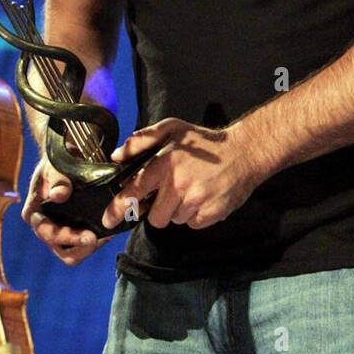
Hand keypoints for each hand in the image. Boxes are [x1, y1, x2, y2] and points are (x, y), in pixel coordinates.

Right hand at [21, 156, 109, 264]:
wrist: (65, 158)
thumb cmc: (55, 163)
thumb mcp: (53, 167)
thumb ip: (57, 180)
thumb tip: (58, 195)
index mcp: (34, 215)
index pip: (48, 234)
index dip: (69, 238)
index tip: (90, 236)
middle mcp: (45, 227)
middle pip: (63, 252)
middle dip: (82, 249)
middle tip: (100, 239)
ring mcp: (60, 230)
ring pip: (76, 252)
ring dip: (92, 246)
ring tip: (108, 233)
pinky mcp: (74, 229)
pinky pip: (86, 243)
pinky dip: (98, 239)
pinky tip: (109, 230)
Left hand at [101, 117, 268, 231]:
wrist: (245, 151)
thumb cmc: (205, 142)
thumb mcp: (172, 129)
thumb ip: (142, 140)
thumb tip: (117, 156)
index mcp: (165, 162)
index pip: (134, 191)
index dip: (117, 208)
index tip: (108, 220)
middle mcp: (179, 184)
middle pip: (154, 217)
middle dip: (158, 209)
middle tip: (171, 193)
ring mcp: (197, 200)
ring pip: (174, 220)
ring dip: (179, 210)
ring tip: (192, 190)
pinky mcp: (212, 213)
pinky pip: (193, 224)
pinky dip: (195, 215)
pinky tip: (204, 197)